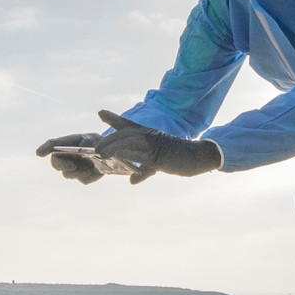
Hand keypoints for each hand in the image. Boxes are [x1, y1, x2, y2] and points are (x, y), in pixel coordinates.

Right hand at [36, 131, 104, 184]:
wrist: (109, 155)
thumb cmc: (98, 143)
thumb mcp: (95, 139)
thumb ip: (88, 141)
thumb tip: (82, 147)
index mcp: (66, 144)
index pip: (52, 145)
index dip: (44, 148)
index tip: (39, 154)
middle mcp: (65, 157)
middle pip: (55, 163)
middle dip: (62, 166)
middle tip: (72, 166)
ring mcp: (72, 169)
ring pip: (68, 174)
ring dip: (79, 172)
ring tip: (90, 167)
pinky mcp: (82, 178)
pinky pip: (83, 180)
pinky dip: (91, 176)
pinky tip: (96, 170)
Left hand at [94, 110, 221, 183]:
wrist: (197, 157)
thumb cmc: (178, 159)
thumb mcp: (158, 164)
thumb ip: (143, 171)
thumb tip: (131, 181)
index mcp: (149, 134)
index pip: (128, 125)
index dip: (114, 119)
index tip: (100, 113)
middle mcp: (150, 136)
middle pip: (126, 133)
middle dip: (109, 140)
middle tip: (97, 150)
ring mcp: (155, 144)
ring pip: (130, 142)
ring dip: (114, 147)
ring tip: (101, 154)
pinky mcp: (159, 155)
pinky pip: (141, 154)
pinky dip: (129, 154)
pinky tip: (118, 154)